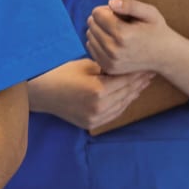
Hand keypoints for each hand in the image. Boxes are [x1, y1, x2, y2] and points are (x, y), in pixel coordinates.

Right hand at [28, 58, 153, 130]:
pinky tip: (127, 96)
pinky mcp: (91, 124)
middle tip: (149, 73)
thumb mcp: (85, 65)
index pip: (126, 80)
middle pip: (127, 93)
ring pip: (123, 106)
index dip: (138, 72)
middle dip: (139, 82)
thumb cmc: (59, 73)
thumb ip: (108, 68)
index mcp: (99, 90)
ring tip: (141, 84)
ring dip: (133, 94)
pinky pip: (114, 114)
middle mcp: (100, 107)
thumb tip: (126, 65)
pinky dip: (123, 105)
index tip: (147, 65)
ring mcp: (96, 118)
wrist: (39, 92)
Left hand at [86, 0, 179, 74]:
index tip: (118, 14)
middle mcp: (114, 49)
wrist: (166, 57)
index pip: (96, 13)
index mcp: (123, 34)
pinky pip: (91, 48)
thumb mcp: (150, 13)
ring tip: (116, 33)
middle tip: (118, 23)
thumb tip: (111, 3)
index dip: (106, 10)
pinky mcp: (108, 68)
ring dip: (99, 31)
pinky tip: (112, 42)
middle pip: (91, 24)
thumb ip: (130, 5)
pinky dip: (98, 42)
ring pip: (89, 36)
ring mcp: (110, 61)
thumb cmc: (157, 31)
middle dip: (101, 20)